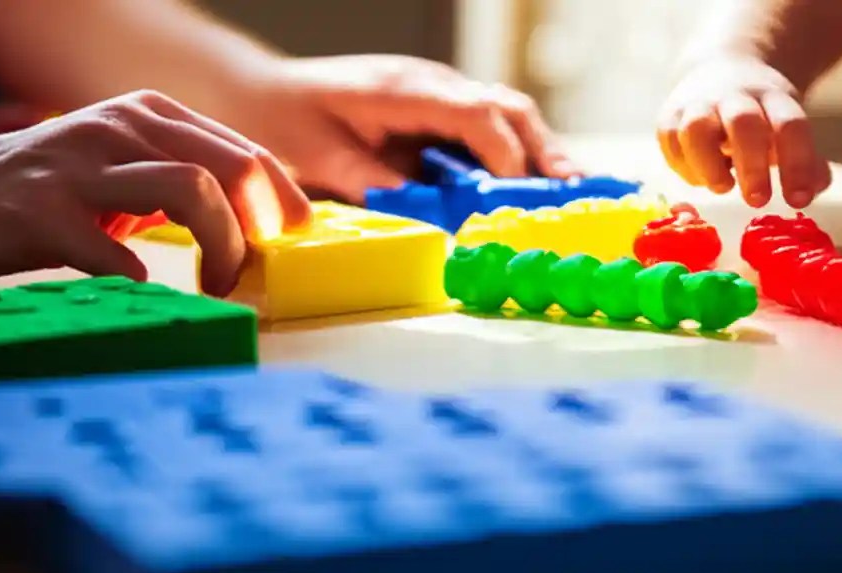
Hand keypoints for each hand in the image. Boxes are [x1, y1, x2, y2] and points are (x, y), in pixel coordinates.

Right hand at [0, 90, 309, 292]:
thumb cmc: (48, 192)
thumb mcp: (122, 167)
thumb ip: (184, 180)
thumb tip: (261, 222)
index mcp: (148, 116)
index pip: (245, 151)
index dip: (283, 199)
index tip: (294, 240)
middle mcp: (118, 129)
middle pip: (230, 167)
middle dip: (259, 227)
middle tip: (251, 271)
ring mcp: (78, 168)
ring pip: (190, 189)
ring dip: (222, 247)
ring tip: (217, 283)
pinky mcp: (39, 214)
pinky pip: (112, 251)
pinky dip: (139, 276)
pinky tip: (141, 286)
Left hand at [233, 55, 577, 200]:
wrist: (265, 91)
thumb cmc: (290, 120)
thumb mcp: (325, 160)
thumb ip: (377, 185)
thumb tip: (432, 219)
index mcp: (406, 90)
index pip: (475, 113)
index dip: (504, 153)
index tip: (521, 191)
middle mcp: (433, 85)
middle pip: (508, 107)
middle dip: (544, 150)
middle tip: (576, 188)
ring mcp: (440, 94)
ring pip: (508, 115)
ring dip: (541, 152)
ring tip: (575, 189)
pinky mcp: (440, 111)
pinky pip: (491, 128)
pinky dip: (519, 155)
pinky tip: (539, 185)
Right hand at [656, 54, 830, 207]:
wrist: (720, 69)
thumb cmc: (760, 117)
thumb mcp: (786, 129)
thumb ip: (804, 161)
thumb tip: (810, 190)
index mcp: (774, 98)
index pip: (790, 125)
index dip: (797, 163)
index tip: (799, 200)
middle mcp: (736, 96)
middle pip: (744, 123)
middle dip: (751, 164)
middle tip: (758, 200)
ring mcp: (699, 103)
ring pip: (696, 127)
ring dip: (708, 164)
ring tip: (723, 186)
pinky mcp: (669, 116)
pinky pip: (670, 141)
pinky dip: (684, 166)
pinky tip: (701, 176)